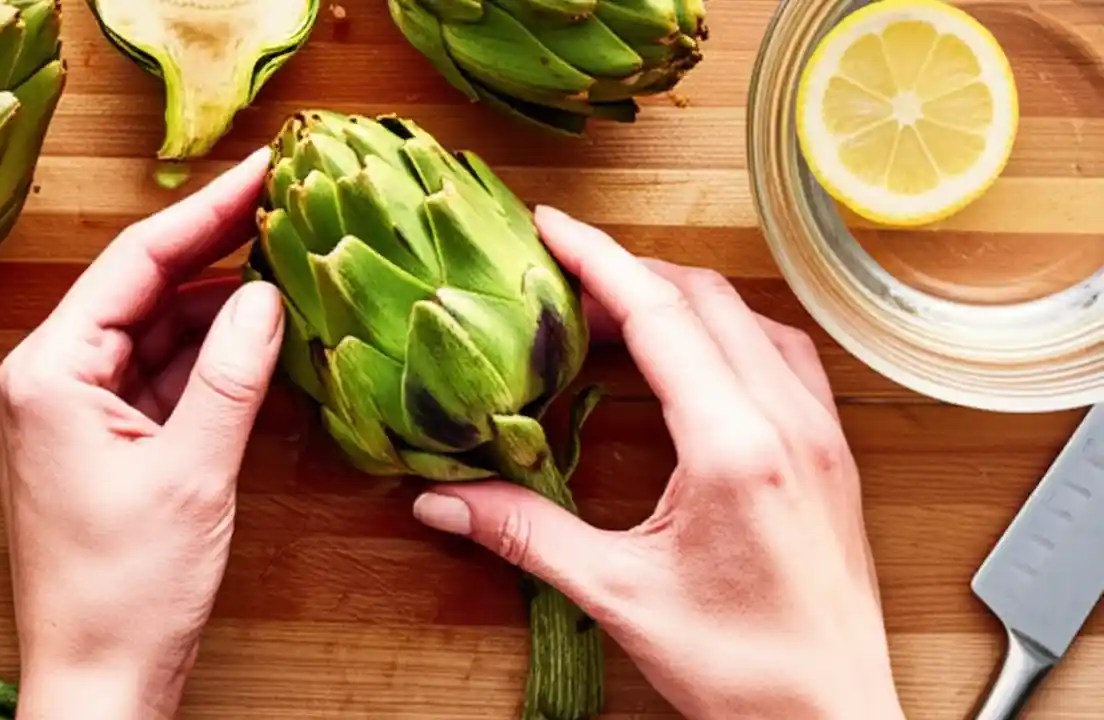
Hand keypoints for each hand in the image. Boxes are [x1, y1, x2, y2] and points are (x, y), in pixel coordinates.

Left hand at [0, 150, 283, 718]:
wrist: (103, 681)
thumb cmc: (131, 587)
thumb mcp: (194, 470)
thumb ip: (233, 372)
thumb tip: (268, 292)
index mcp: (49, 371)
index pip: (137, 263)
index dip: (208, 210)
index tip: (267, 168)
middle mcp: (51, 377)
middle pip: (145, 289)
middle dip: (217, 250)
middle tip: (289, 203)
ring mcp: (78, 409)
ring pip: (159, 332)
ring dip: (221, 306)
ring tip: (291, 261)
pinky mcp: (107, 441)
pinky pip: (164, 376)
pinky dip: (213, 358)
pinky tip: (265, 334)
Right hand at [412, 207, 902, 718]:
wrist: (832, 717)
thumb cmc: (744, 669)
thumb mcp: (620, 597)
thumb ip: (526, 535)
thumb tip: (442, 502)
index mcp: (736, 447)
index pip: (660, 315)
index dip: (597, 260)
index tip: (550, 226)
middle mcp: (789, 421)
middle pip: (704, 299)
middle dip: (629, 271)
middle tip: (562, 275)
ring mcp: (820, 431)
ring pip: (747, 318)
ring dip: (679, 298)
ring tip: (614, 310)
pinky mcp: (830, 450)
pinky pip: (779, 353)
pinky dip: (725, 331)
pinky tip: (692, 356)